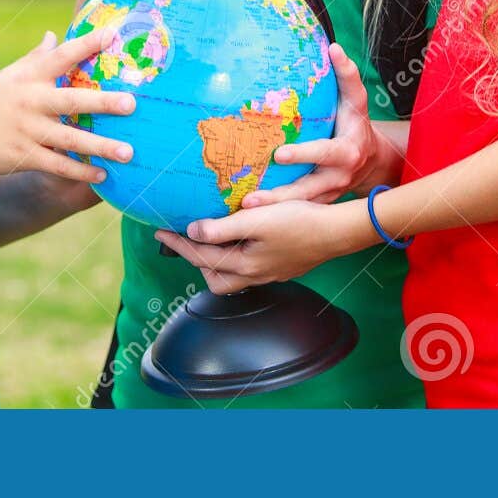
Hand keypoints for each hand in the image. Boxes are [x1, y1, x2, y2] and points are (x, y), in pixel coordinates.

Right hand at [0, 27, 134, 181]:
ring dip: (100, 146)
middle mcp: (30, 101)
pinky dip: (80, 171)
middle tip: (132, 104)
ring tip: (128, 152)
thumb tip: (54, 34)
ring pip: (70, 138)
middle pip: (72, 99)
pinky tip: (103, 175)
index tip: (113, 35)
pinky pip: (57, 165)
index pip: (61, 55)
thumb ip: (36, 57)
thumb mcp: (9, 75)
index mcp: (29, 76)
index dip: (87, 44)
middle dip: (103, 102)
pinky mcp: (22, 156)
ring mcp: (27, 130)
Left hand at [154, 199, 371, 294]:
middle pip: (213, 278)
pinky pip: (249, 270)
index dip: (178, 243)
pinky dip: (236, 259)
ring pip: (231, 277)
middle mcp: (254, 275)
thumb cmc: (299, 221)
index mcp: (243, 265)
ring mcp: (269, 273)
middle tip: (183, 239)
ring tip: (211, 239)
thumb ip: (222, 228)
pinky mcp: (282, 267)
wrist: (336, 232)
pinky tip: (241, 242)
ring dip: (216, 262)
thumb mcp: (256, 219)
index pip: (200, 256)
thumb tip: (194, 232)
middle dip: (194, 260)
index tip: (160, 231)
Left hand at [239, 43, 399, 207]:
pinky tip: (246, 218)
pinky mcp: (317, 206)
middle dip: (280, 197)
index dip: (303, 154)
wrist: (372, 160)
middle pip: (306, 191)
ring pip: (298, 209)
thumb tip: (333, 47)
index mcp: (347, 152)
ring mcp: (327, 196)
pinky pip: (294, 214)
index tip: (278, 154)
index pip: (324, 153)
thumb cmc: (357, 124)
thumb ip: (347, 76)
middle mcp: (337, 178)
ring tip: (242, 212)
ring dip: (271, 212)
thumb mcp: (356, 101)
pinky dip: (273, 217)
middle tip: (251, 199)